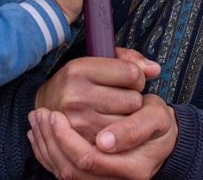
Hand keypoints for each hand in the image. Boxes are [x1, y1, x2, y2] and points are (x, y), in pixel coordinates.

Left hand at [27, 95, 176, 179]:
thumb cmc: (158, 123)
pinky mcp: (92, 175)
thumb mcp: (156, 117)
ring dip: (46, 145)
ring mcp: (103, 179)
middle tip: (41, 113)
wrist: (162, 136)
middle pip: (72, 170)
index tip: (56, 115)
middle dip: (51, 140)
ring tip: (37, 118)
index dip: (67, 139)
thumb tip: (105, 142)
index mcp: (133, 168)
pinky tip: (38, 133)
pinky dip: (46, 153)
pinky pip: (63, 170)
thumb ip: (134, 128)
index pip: (90, 159)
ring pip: (64, 172)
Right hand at [34, 48, 159, 140]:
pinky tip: (112, 126)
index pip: (131, 73)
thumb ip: (129, 60)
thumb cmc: (77, 82)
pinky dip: (120, 134)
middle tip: (121, 98)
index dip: (136, 76)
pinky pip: (119, 139)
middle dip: (133, 98)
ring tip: (115, 111)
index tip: (128, 80)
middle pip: (133, 100)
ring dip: (128, 117)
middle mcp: (77, 95)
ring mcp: (79, 121)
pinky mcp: (84, 141)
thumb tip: (155, 69)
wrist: (46, 106)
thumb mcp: (95, 62)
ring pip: (128, 121)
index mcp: (79, 69)